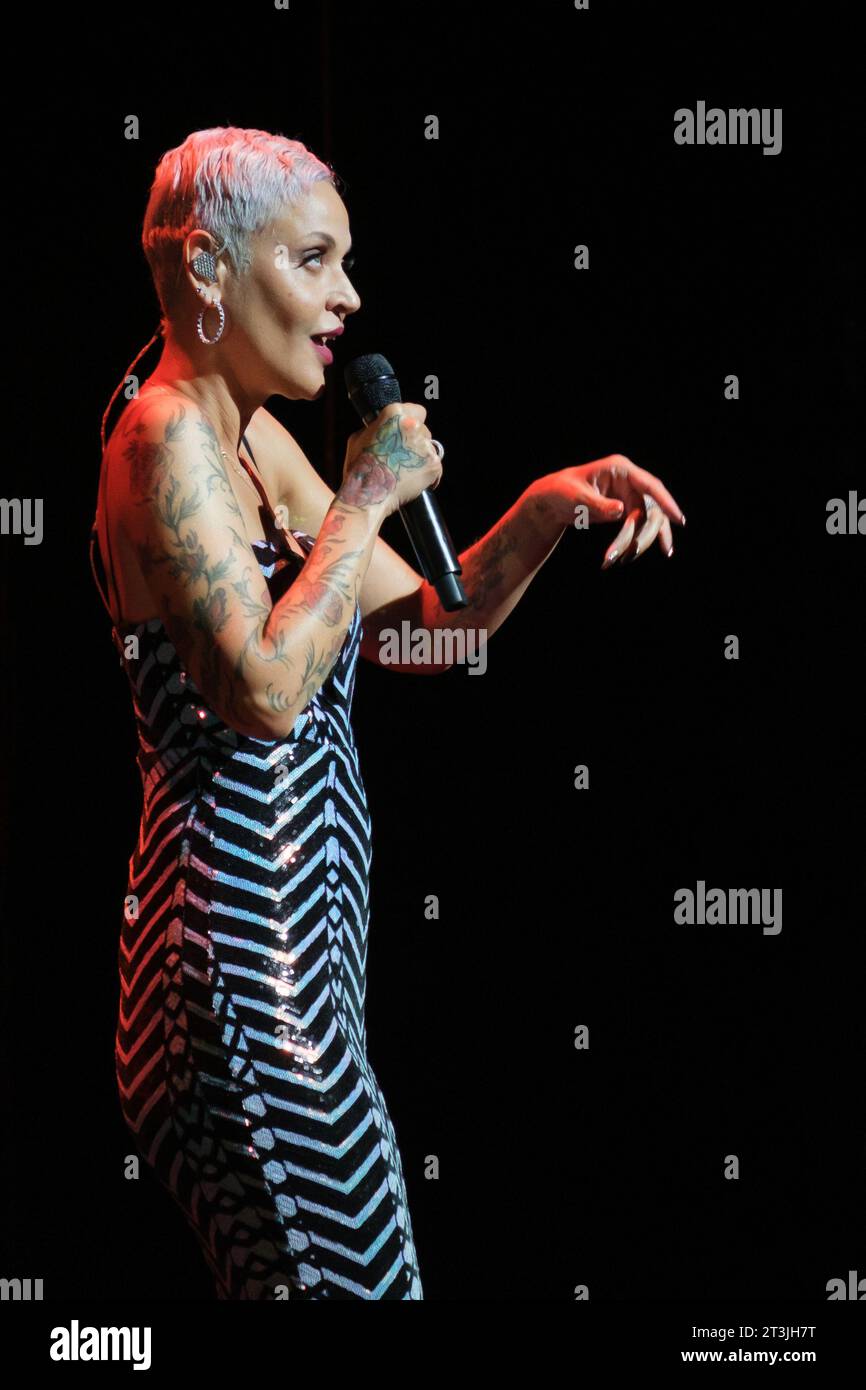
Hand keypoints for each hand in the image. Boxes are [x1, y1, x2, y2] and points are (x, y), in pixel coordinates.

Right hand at [340, 403, 442, 518]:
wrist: (368, 496)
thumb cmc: (359, 468)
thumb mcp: (359, 437)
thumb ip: (376, 427)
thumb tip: (384, 427)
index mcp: (394, 413)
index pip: (417, 410)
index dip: (411, 422)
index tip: (406, 432)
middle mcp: (413, 426)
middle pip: (424, 430)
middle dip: (415, 441)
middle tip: (402, 456)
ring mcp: (425, 446)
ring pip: (430, 448)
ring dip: (421, 457)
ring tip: (405, 470)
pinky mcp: (434, 465)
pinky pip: (435, 466)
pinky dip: (427, 473)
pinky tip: (412, 479)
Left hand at [534, 454, 685, 566]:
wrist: (554, 500)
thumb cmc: (563, 492)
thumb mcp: (577, 498)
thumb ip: (599, 504)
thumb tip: (622, 510)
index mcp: (620, 470)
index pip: (649, 485)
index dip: (665, 501)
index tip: (678, 519)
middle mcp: (630, 481)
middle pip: (650, 508)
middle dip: (644, 532)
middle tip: (632, 553)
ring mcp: (631, 495)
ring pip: (648, 520)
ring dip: (641, 541)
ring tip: (627, 559)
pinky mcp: (628, 509)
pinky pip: (642, 526)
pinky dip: (641, 540)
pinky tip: (651, 552)